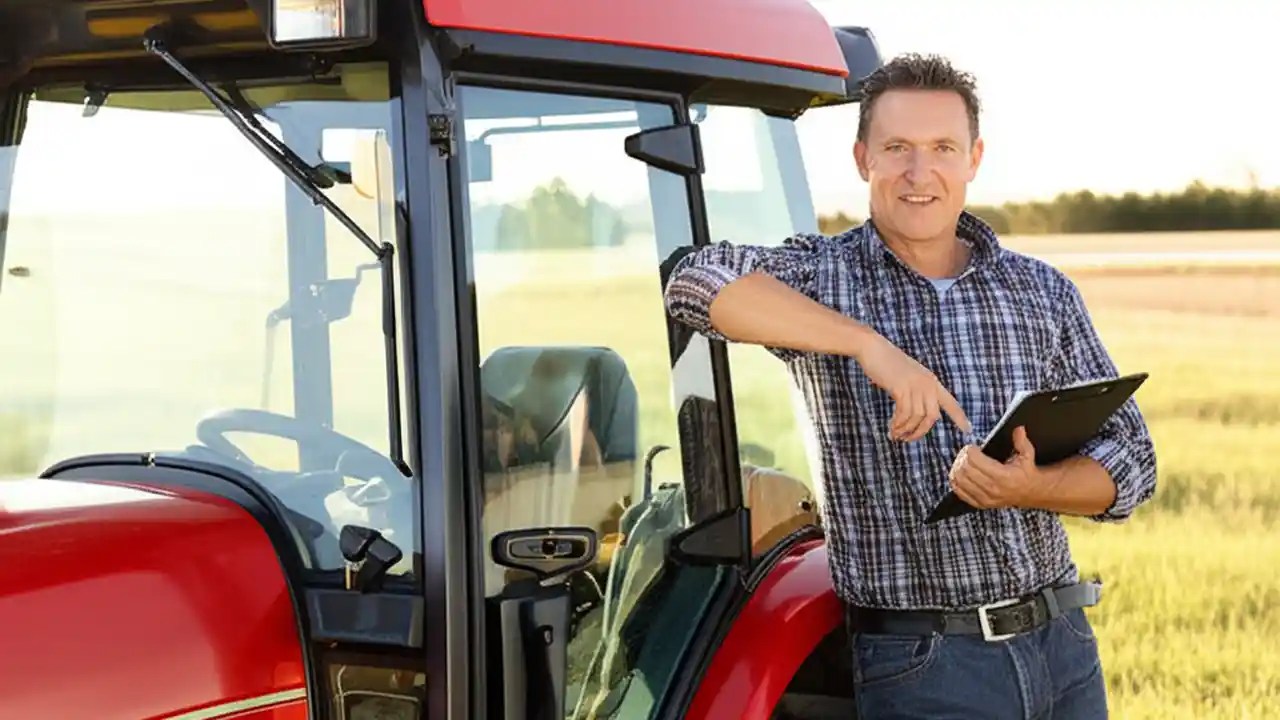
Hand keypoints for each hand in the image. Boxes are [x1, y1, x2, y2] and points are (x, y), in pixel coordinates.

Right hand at [854, 330, 970, 440]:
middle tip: (908, 439)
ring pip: (917, 417)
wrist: (873, 349)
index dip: (959, 417)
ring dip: (906, 429)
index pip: (950, 402)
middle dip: (921, 431)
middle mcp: (927, 384)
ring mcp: (915, 385)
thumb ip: (916, 391)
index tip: (968, 430)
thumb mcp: (909, 376)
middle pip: (933, 416)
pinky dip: (898, 424)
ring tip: (896, 434)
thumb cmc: (888, 363)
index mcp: (931, 381)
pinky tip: (892, 427)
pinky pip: (904, 413)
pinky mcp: (901, 388)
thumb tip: (916, 413)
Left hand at [949, 426, 1039, 508]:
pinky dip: (956, 482)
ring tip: (962, 461)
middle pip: (965, 470)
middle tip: (966, 452)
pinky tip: (959, 473)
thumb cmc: (1027, 473)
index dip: (970, 450)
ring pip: (960, 481)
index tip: (972, 446)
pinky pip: (960, 492)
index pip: (975, 461)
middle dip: (962, 457)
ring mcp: (985, 498)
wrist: (1031, 492)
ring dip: (957, 468)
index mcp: (1003, 476)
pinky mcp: (980, 504)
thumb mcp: (1027, 455)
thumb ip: (1021, 441)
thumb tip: (1019, 429)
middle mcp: (993, 489)